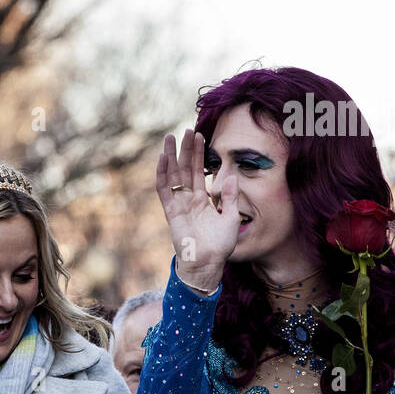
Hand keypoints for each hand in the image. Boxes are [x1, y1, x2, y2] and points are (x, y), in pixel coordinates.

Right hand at [155, 129, 239, 291]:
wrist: (208, 263)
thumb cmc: (220, 245)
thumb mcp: (231, 217)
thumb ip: (230, 196)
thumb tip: (231, 175)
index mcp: (203, 200)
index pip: (199, 171)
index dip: (200, 154)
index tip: (200, 136)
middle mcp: (189, 199)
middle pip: (185, 168)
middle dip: (185, 149)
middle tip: (186, 130)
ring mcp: (178, 204)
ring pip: (173, 175)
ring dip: (171, 156)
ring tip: (170, 137)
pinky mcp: (171, 211)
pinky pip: (164, 189)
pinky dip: (163, 173)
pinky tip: (163, 158)